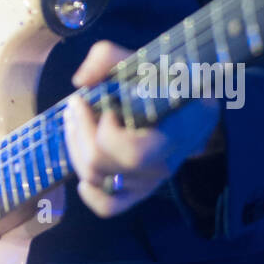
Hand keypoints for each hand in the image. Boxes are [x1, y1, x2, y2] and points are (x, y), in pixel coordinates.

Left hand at [63, 41, 221, 217]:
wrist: (187, 102)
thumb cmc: (163, 77)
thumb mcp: (140, 58)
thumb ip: (106, 56)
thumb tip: (80, 82)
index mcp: (176, 129)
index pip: (132, 152)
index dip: (106, 132)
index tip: (106, 105)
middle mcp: (167, 161)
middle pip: (103, 164)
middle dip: (80, 132)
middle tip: (76, 105)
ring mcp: (154, 180)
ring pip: (98, 180)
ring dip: (76, 148)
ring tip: (76, 120)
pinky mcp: (142, 190)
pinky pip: (110, 207)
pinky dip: (90, 193)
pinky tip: (83, 174)